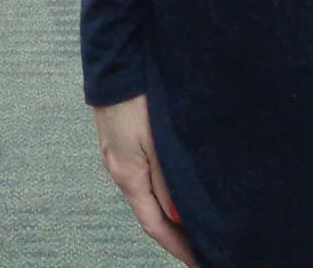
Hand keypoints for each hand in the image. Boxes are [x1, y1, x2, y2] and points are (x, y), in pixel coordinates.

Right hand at [93, 96, 196, 263]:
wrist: (112, 65)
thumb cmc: (136, 100)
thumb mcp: (156, 142)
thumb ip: (167, 180)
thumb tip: (178, 215)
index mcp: (128, 176)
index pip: (154, 225)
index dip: (177, 246)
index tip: (198, 260)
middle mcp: (118, 170)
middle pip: (148, 213)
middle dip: (173, 233)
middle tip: (199, 246)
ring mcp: (115, 156)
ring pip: (144, 195)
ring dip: (166, 212)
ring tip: (190, 222)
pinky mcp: (118, 141)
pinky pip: (140, 177)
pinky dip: (157, 192)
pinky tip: (170, 189)